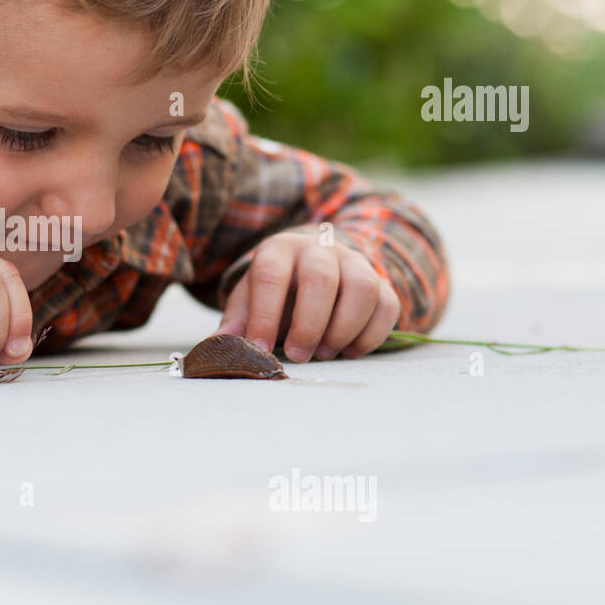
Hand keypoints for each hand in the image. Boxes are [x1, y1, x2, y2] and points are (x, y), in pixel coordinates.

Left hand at [215, 227, 400, 361]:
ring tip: (325, 354)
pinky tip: (350, 352)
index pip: (271, 275)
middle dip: (309, 323)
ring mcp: (354, 262)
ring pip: (361, 288)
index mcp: (279, 250)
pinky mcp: (380, 281)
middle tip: (298, 355)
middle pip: (320, 277)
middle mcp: (319, 248)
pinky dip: (371, 335)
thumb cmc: (276, 291)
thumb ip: (236, 323)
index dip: (265, 314)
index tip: (260, 348)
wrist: (311, 267)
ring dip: (344, 328)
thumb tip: (217, 349)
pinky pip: (387, 305)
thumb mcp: (249, 300)